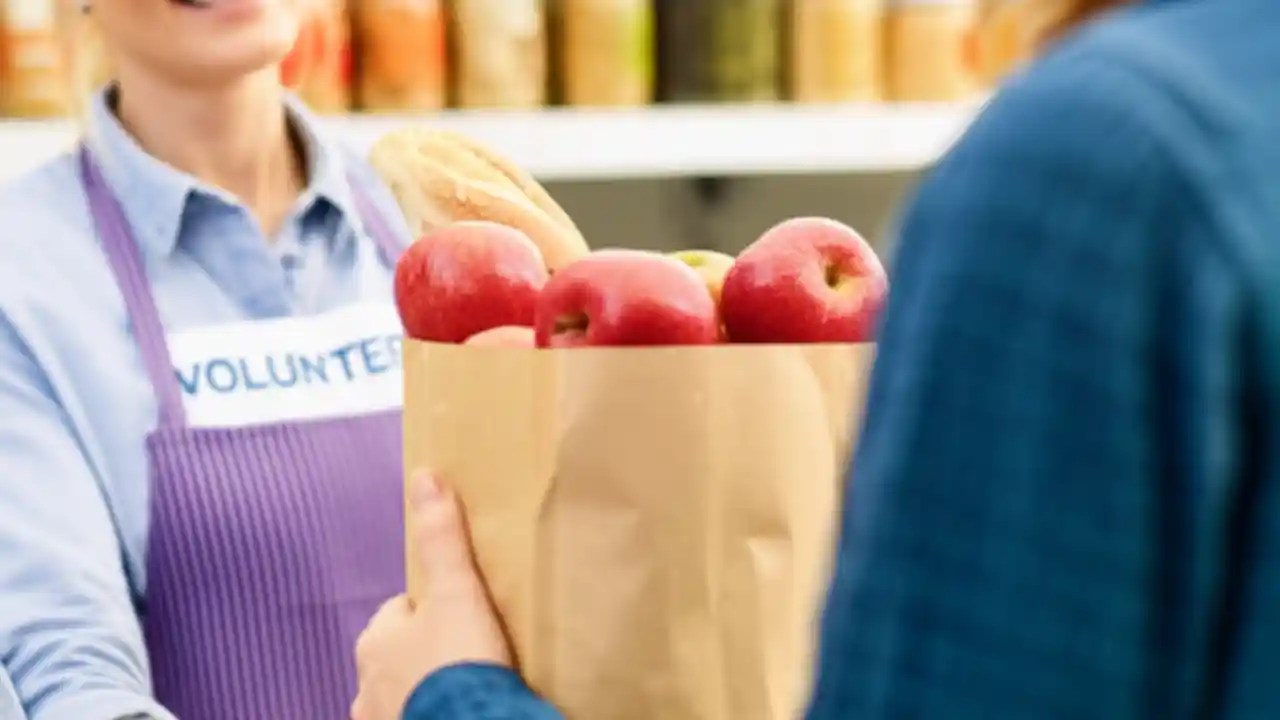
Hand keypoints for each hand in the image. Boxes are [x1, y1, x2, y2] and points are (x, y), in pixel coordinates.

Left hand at [351, 472, 511, 719]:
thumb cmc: (459, 662)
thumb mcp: (458, 593)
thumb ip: (442, 539)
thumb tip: (424, 475)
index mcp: (376, 638)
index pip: (401, 610)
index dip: (434, 610)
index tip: (463, 616)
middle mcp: (365, 680)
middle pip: (399, 654)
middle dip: (426, 653)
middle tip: (469, 653)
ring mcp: (378, 718)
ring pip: (401, 692)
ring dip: (424, 689)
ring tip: (464, 690)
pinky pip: (411, 718)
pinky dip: (427, 713)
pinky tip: (454, 711)